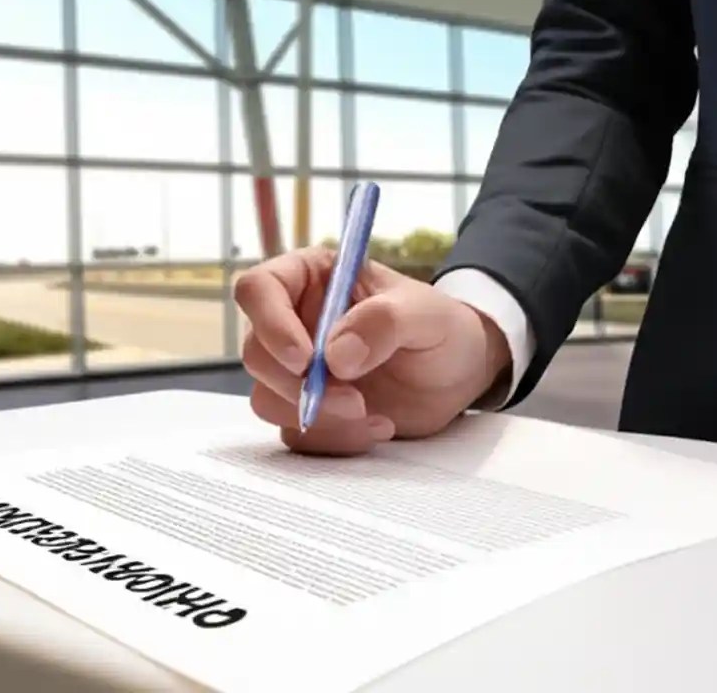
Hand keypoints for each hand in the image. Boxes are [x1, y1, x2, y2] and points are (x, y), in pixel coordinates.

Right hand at [234, 246, 510, 454]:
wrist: (459, 375)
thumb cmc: (441, 328)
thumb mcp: (426, 315)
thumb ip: (384, 322)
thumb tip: (335, 356)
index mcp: (311, 279)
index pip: (258, 289)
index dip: (271, 324)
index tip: (305, 359)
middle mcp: (294, 322)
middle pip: (257, 353)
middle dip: (299, 385)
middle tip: (355, 399)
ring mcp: (297, 370)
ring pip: (268, 398)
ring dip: (318, 416)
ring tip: (371, 413)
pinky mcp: (308, 409)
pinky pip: (295, 433)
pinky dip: (334, 438)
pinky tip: (377, 425)